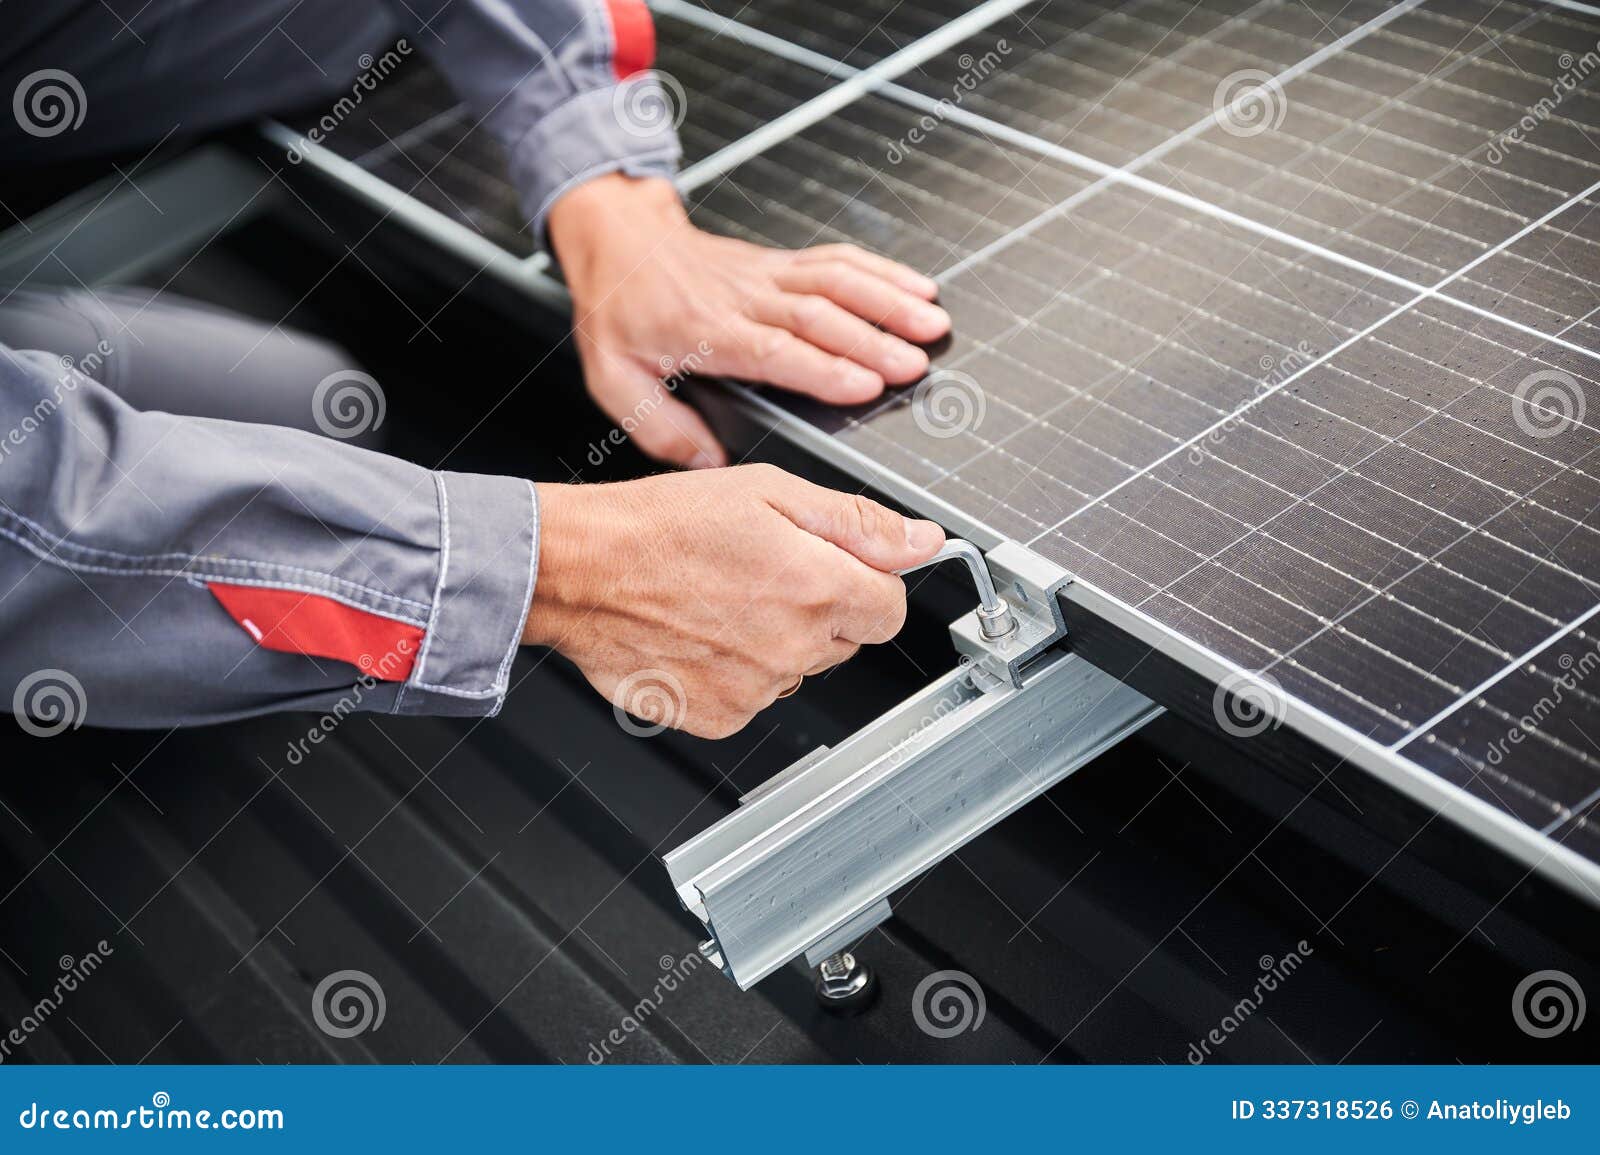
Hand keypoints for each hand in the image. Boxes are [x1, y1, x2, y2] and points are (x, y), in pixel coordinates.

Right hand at [522, 464, 945, 737]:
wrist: (579, 570)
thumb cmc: (661, 524)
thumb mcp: (770, 492)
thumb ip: (858, 522)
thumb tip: (922, 542)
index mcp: (819, 589)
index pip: (891, 608)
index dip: (866, 581)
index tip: (831, 565)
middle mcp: (794, 649)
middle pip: (844, 639)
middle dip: (819, 607)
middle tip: (760, 571)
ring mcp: (756, 690)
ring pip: (796, 668)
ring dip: (775, 639)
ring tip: (719, 597)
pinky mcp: (718, 716)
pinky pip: (752, 696)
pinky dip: (734, 670)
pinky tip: (700, 631)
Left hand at [547, 174, 950, 467]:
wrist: (618, 243)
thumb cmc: (619, 313)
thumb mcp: (614, 380)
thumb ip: (661, 426)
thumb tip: (710, 463)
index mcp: (705, 331)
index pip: (773, 349)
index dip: (822, 367)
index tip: (865, 385)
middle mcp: (743, 298)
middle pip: (817, 315)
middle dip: (872, 339)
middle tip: (915, 364)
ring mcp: (767, 276)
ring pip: (836, 281)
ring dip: (888, 300)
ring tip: (932, 322)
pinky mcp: (781, 264)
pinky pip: (836, 260)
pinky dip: (881, 270)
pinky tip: (916, 285)